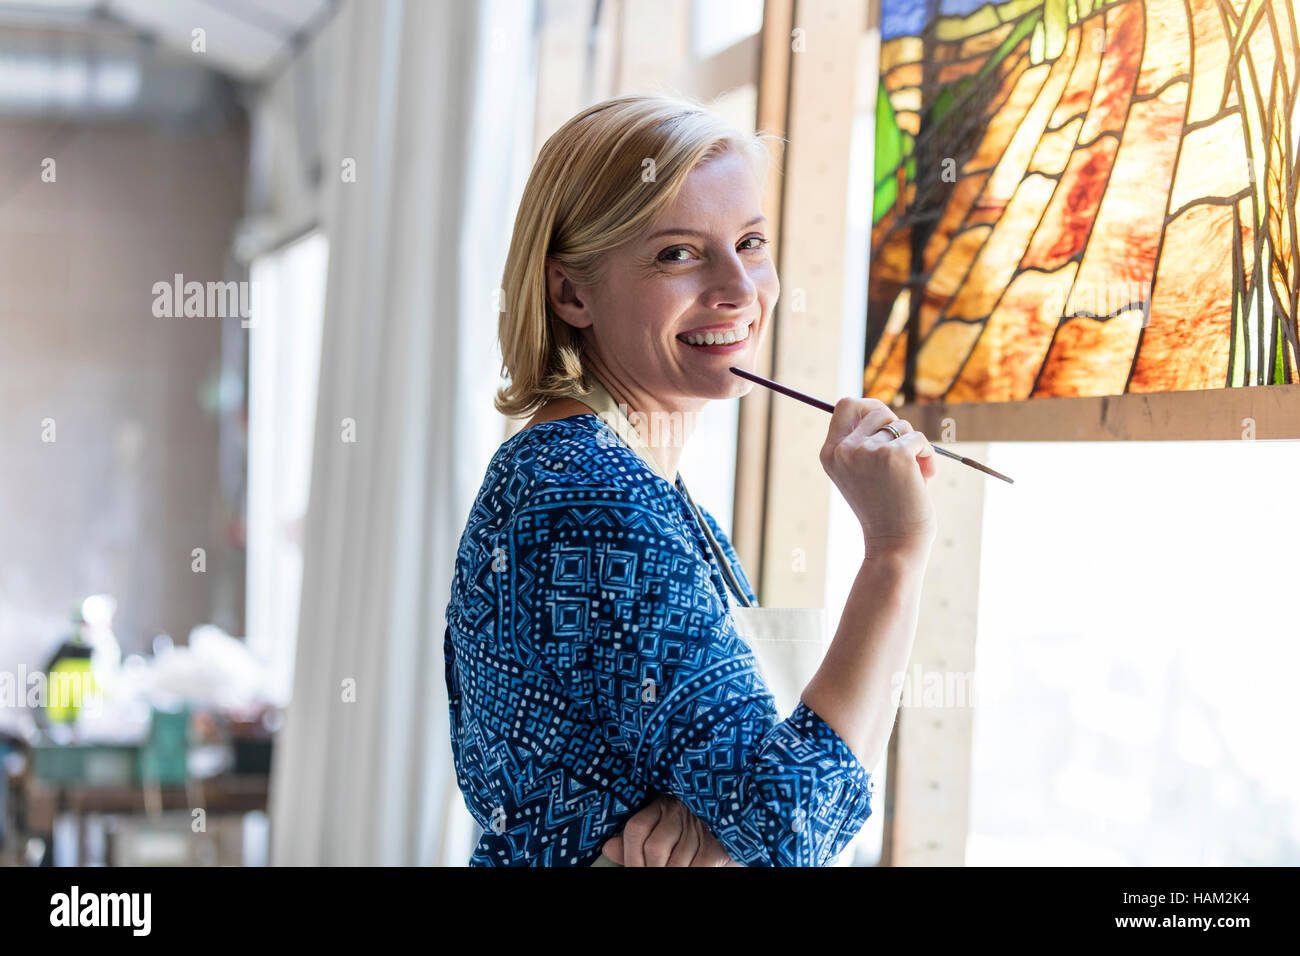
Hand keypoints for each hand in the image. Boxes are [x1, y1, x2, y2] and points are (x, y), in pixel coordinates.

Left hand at [602, 793, 741, 865]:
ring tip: (673, 869)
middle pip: (654, 849)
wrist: (734, 825)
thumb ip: (636, 842)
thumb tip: (608, 847)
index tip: (632, 869)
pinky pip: (697, 867)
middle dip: (650, 870)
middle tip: (654, 873)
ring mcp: (700, 827)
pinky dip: (691, 872)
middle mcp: (679, 811)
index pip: (636, 829)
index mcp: (660, 806)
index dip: (628, 856)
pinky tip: (691, 868)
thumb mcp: (661, 831)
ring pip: (674, 863)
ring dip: (670, 872)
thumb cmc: (690, 834)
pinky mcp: (718, 845)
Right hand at [819, 397, 937, 557]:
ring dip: (913, 445)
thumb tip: (880, 410)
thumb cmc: (883, 511)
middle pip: (876, 410)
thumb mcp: (861, 473)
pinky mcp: (894, 454)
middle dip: (896, 427)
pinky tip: (924, 479)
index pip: (845, 405)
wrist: (894, 544)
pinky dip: (927, 456)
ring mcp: (868, 451)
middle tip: (904, 451)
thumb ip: (863, 444)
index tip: (886, 423)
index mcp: (830, 453)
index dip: (868, 408)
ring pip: (901, 424)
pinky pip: (919, 438)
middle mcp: (845, 449)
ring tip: (915, 474)